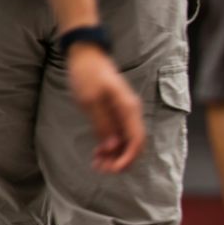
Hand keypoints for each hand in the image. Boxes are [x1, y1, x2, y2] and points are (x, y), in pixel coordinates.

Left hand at [66, 43, 143, 172]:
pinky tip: (98, 151)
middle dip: (121, 159)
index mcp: (128, 109)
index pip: (136, 140)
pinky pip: (119, 133)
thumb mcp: (90, 100)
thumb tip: (112, 146)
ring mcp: (125, 113)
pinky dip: (110, 145)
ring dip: (114, 154)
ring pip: (126, 141)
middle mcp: (131, 113)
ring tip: (96, 162)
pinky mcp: (117, 113)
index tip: (112, 169)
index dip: (127, 158)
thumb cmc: (88, 74)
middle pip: (135, 144)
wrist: (87, 55)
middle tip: (101, 168)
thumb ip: (103, 124)